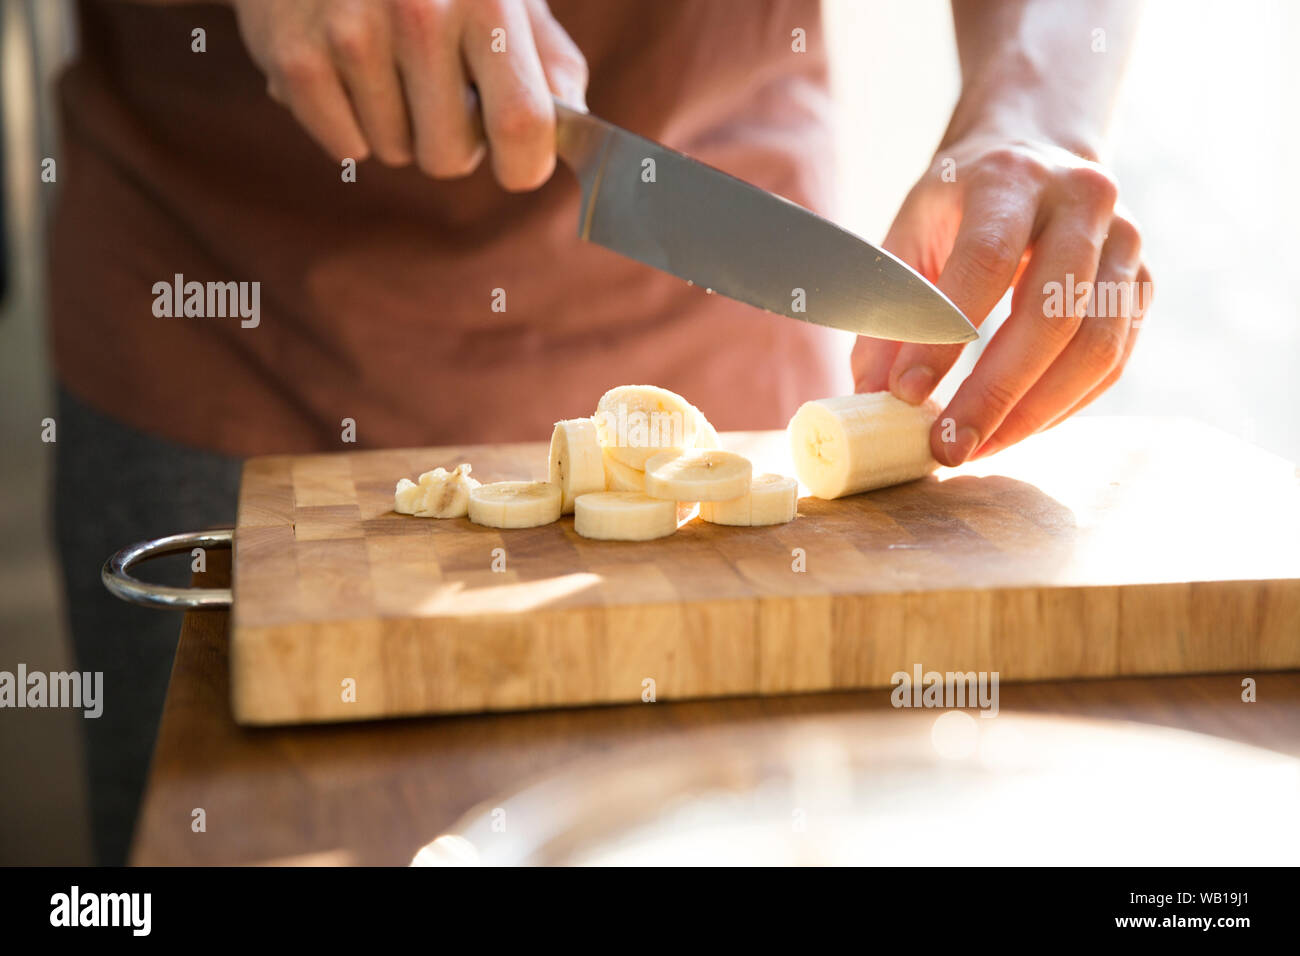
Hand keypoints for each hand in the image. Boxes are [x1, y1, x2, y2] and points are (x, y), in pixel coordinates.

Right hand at [228, 0, 587, 189]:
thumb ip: (550, 65)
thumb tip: (577, 130)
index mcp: (487, 0)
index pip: (522, 123)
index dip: (524, 165)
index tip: (518, 165)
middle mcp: (418, 12)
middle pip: (450, 157)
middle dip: (449, 142)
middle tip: (437, 92)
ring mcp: (351, 34)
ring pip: (395, 153)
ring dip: (397, 127)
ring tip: (386, 65)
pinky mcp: (296, 56)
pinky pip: (346, 147)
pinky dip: (348, 124)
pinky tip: (346, 71)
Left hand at [851, 135, 1152, 464]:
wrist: (1036, 155)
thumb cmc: (959, 204)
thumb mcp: (909, 234)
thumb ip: (889, 309)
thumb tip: (873, 397)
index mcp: (1009, 178)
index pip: (985, 263)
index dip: (945, 337)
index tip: (906, 396)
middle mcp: (1081, 202)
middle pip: (1052, 313)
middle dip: (996, 394)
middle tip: (948, 446)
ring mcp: (1125, 242)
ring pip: (1095, 347)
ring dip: (1033, 413)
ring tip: (978, 446)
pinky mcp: (1142, 284)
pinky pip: (1112, 362)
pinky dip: (1063, 407)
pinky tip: (1016, 429)